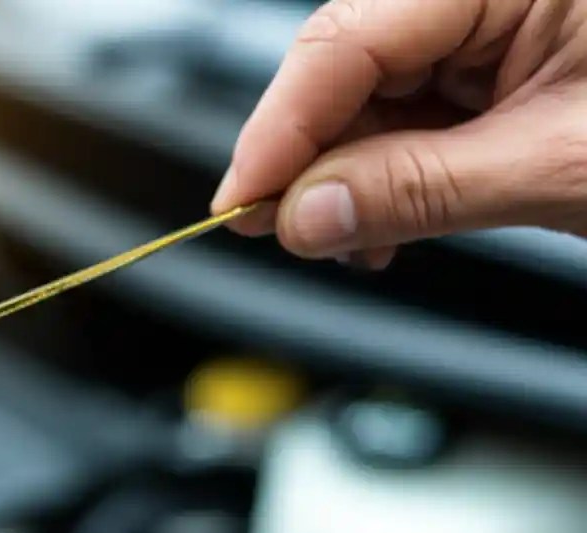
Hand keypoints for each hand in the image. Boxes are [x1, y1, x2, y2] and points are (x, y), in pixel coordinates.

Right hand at [212, 0, 586, 268]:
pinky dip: (387, 180)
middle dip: (309, 155)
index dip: (283, 124)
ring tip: (343, 242)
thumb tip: (306, 214)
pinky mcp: (499, 73)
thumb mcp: (553, 167)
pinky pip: (412, 120)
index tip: (241, 198)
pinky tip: (382, 225)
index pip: (351, 36)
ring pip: (372, 99)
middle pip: (349, 65)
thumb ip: (420, 189)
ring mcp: (495, 29)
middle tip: (271, 224)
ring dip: (347, 181)